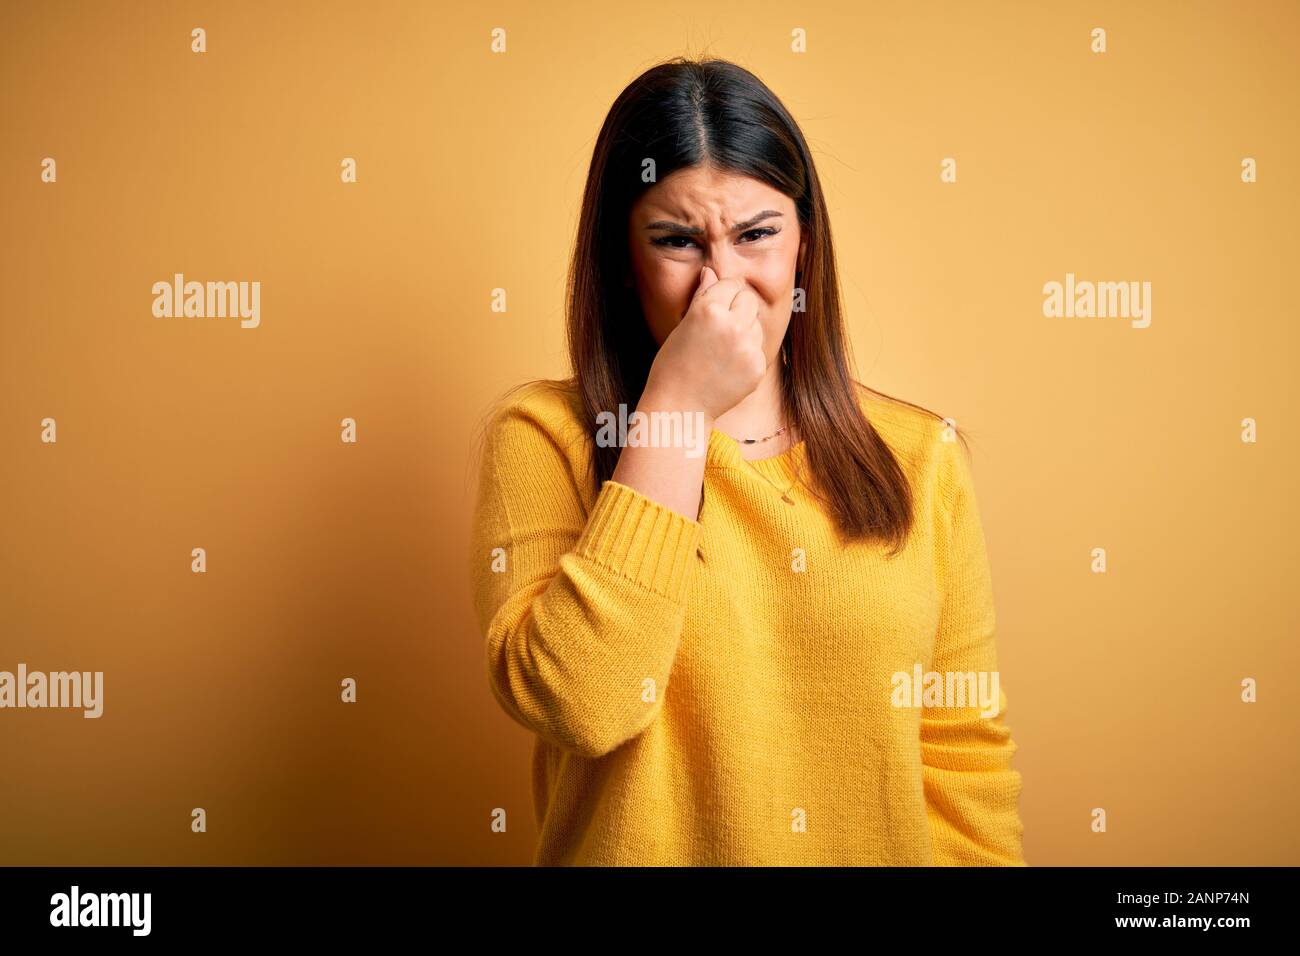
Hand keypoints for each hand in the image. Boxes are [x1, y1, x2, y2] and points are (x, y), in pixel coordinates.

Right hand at [642, 266, 767, 419]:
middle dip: (737, 309)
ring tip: (721, 351)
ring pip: (756, 324)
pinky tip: (727, 368)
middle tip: (718, 330)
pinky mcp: (758, 367)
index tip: (714, 308)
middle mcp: (733, 325)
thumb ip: (703, 297)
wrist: (680, 407)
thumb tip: (711, 272)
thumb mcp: (682, 326)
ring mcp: (748, 348)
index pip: (731, 284)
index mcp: (709, 310)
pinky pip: (758, 349)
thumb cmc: (672, 365)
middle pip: (749, 300)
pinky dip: (747, 355)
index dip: (722, 294)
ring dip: (744, 331)